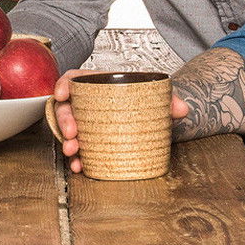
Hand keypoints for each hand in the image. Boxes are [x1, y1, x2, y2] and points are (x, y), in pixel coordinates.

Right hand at [48, 70, 186, 174]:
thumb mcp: (157, 97)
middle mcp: (87, 103)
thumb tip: (182, 109)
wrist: (152, 116)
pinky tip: (79, 165)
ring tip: (73, 151)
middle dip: (64, 121)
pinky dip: (76, 158)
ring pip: (67, 129)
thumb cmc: (146, 102)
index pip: (74, 79)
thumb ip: (169, 100)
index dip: (64, 85)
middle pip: (66, 107)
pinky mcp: (89, 140)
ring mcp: (86, 122)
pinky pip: (77, 147)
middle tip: (73, 134)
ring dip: (66, 141)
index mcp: (98, 85)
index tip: (63, 95)